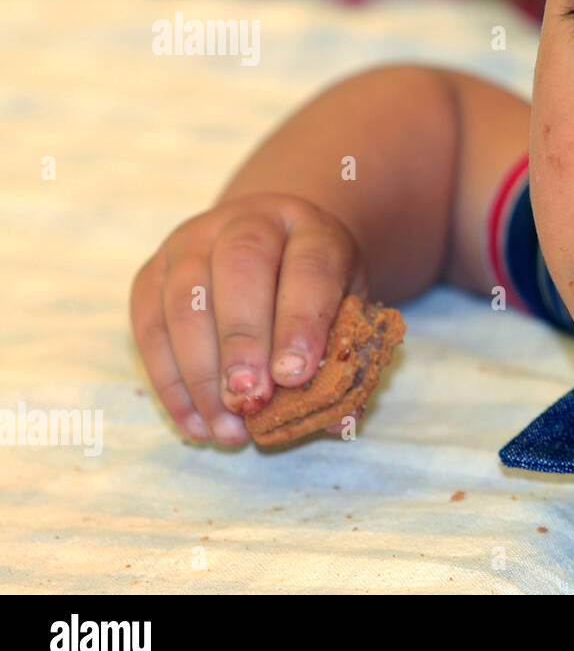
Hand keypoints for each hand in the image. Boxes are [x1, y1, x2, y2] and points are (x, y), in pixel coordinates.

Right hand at [130, 193, 369, 445]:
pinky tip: (196, 423)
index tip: (295, 376)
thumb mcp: (347, 309)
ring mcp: (192, 242)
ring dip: (202, 372)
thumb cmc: (316, 290)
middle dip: (242, 341)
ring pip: (185, 298)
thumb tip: (338, 423)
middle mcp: (248, 222)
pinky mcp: (152, 271)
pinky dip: (170, 382)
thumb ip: (343, 355)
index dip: (301, 321)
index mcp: (311, 229)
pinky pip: (149, 327)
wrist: (274, 244)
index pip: (309, 265)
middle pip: (240, 268)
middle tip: (250, 400)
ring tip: (226, 428)